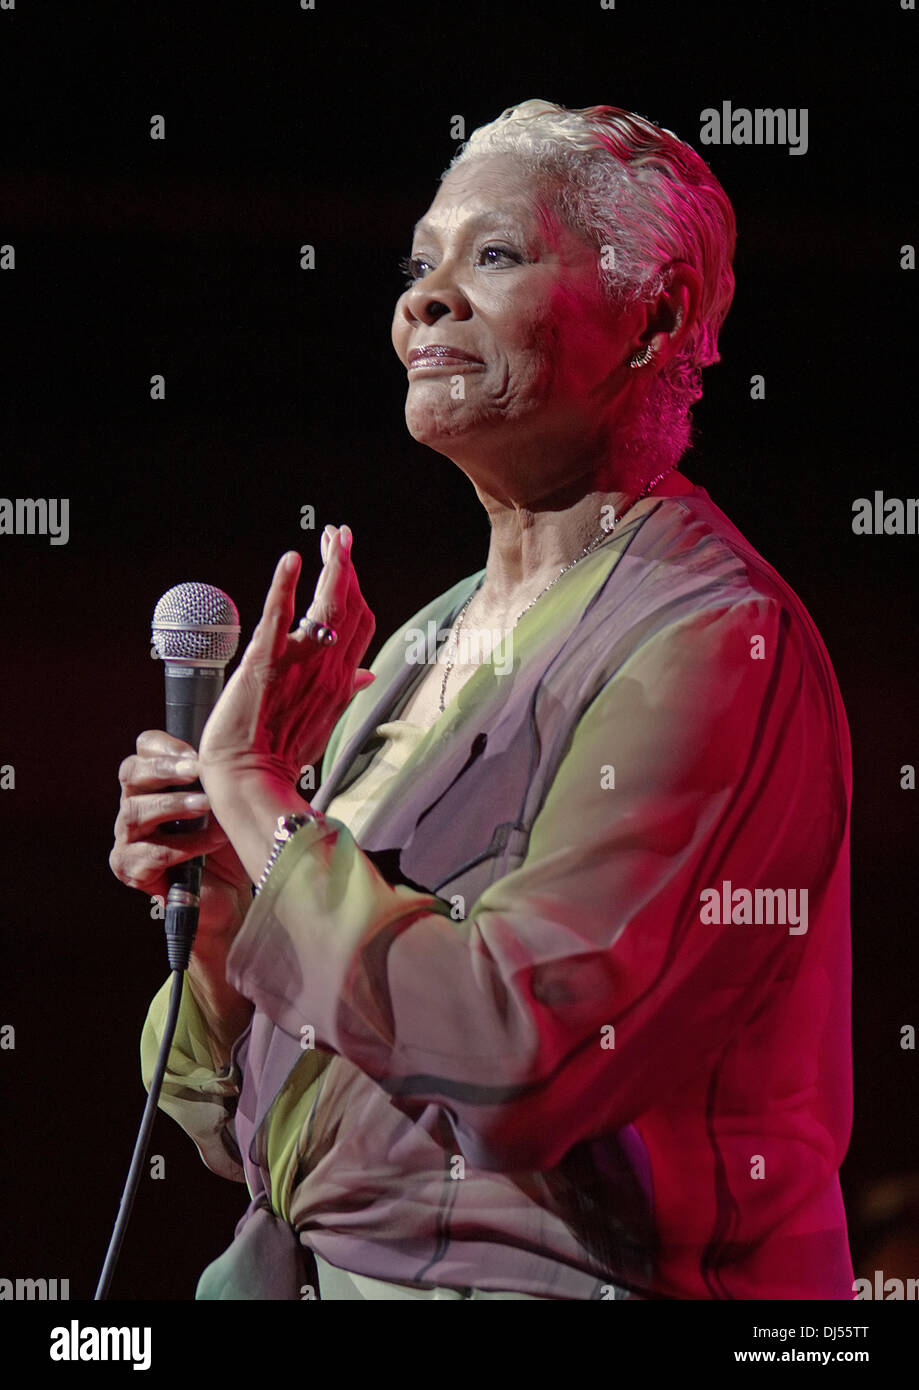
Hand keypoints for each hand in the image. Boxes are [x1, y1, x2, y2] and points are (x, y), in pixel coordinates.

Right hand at [110, 729, 251, 943]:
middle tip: (194, 770)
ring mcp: (128, 839)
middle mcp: (136, 805)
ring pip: (136, 812)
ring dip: (175, 806)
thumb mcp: (229, 804)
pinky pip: (152, 853)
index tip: (196, 752)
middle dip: (164, 769)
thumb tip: (235, 744)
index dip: (165, 746)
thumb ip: (220, 776)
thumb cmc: (229, 845)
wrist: (231, 896)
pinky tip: (212, 843)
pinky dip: (185, 846)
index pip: (145, 748)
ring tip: (206, 805)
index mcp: (156, 783)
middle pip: (131, 773)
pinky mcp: (131, 869)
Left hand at [197, 525, 375, 789]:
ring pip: (328, 605)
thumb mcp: (323, 721)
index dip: (359, 591)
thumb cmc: (281, 754)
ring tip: (332, 538)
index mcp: (341, 679)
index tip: (349, 565)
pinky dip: (286, 585)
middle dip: (347, 566)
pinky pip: (280, 615)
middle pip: (350, 606)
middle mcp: (328, 667)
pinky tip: (291, 559)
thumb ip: (347, 691)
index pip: (362, 623)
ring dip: (332, 566)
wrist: (250, 777)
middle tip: (341, 536)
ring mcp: (300, 662)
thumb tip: (369, 675)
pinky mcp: (266, 660)